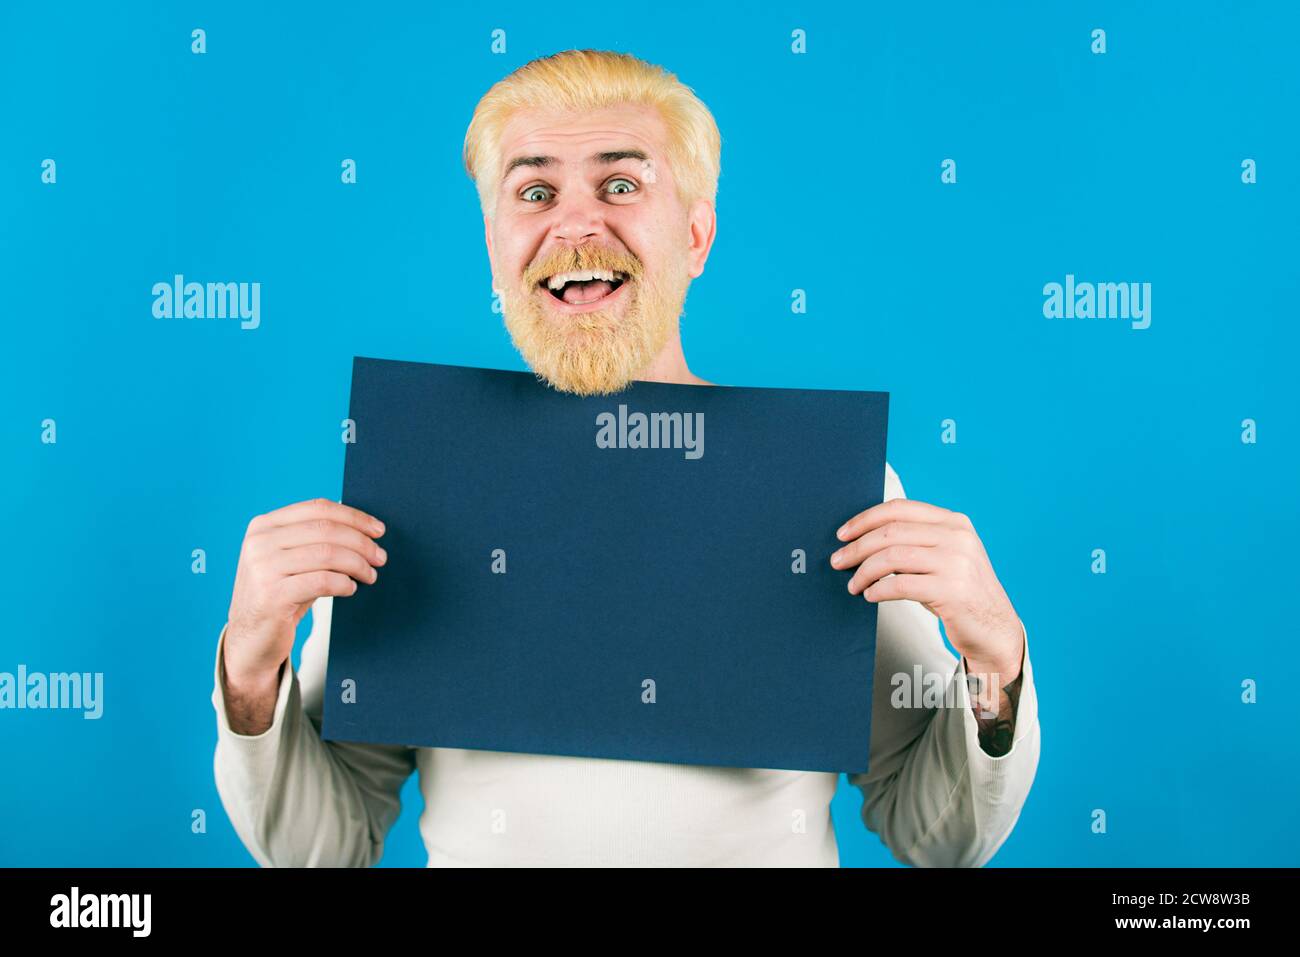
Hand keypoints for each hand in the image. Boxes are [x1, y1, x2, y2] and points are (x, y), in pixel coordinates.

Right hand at [224, 497, 387, 687]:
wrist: (251, 640)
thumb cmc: (280, 596)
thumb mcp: (292, 560)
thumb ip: (315, 539)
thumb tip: (364, 527)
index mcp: (264, 526)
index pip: (317, 508)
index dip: (354, 517)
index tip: (378, 530)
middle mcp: (260, 543)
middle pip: (326, 530)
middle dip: (361, 542)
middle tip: (380, 557)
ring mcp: (263, 568)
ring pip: (327, 554)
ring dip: (357, 564)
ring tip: (370, 575)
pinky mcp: (272, 595)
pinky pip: (322, 581)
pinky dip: (344, 583)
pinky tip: (350, 589)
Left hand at [829, 498, 1023, 681]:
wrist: (994, 628)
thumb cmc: (959, 592)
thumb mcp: (942, 556)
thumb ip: (914, 542)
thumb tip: (861, 540)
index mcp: (954, 522)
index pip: (900, 509)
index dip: (865, 519)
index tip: (843, 534)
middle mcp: (958, 537)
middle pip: (891, 532)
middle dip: (857, 547)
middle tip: (838, 561)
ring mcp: (957, 563)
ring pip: (892, 557)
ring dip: (864, 571)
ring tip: (853, 584)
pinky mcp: (952, 591)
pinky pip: (900, 584)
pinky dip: (878, 589)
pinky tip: (870, 595)